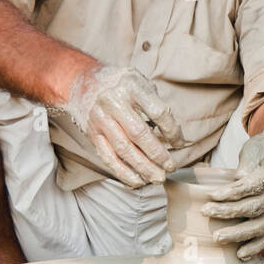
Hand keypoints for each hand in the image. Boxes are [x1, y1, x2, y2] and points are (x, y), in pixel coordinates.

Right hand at [63, 64, 184, 186]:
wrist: (84, 82)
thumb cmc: (122, 86)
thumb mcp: (141, 84)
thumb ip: (156, 106)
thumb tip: (176, 137)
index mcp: (132, 86)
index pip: (158, 112)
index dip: (172, 131)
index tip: (180, 143)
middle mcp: (113, 102)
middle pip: (139, 134)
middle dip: (158, 154)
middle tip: (171, 167)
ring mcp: (100, 119)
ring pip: (124, 149)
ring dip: (143, 167)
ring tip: (158, 178)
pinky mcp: (92, 134)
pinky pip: (108, 157)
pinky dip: (124, 172)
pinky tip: (138, 181)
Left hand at [203, 128, 263, 259]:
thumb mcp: (254, 149)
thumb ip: (245, 164)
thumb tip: (233, 182)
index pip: (253, 185)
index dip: (232, 192)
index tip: (212, 195)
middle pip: (255, 207)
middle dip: (229, 212)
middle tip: (206, 212)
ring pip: (261, 225)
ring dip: (238, 234)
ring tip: (218, 238)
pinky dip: (255, 247)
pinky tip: (241, 255)